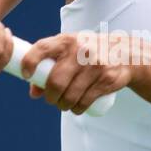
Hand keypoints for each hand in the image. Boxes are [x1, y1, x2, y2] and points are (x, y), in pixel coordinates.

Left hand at [19, 30, 135, 113]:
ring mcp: (94, 65)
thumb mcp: (69, 52)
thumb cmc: (87, 53)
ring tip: (65, 104)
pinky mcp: (105, 79)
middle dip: (50, 97)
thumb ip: (49, 66)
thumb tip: (33, 92)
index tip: (26, 75)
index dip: (30, 62)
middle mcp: (79, 50)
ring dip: (63, 106)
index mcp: (66, 40)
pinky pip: (84, 102)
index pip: (41, 48)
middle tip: (52, 99)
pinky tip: (77, 107)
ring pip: (69, 96)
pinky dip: (77, 109)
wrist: (124, 52)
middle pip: (55, 82)